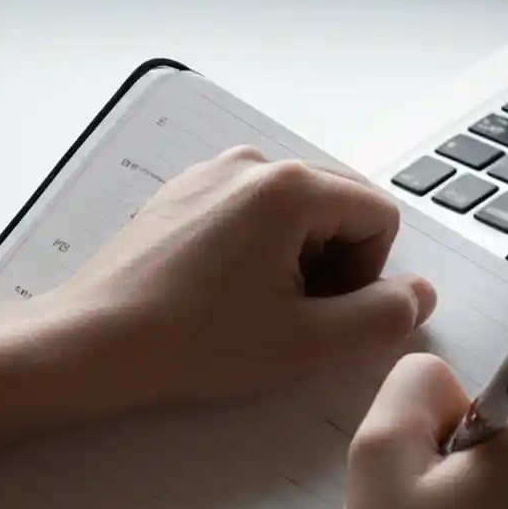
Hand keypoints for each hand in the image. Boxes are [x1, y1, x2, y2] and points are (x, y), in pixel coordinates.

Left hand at [46, 145, 436, 413]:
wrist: (89, 344)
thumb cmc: (190, 343)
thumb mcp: (306, 343)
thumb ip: (383, 317)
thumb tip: (419, 294)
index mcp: (290, 187)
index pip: (380, 216)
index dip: (369, 274)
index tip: (323, 312)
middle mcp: (255, 163)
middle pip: (341, 206)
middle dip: (335, 262)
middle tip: (291, 314)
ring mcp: (215, 172)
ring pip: (299, 211)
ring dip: (297, 258)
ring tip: (253, 305)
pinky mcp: (187, 191)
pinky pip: (255, 211)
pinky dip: (259, 248)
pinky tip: (223, 291)